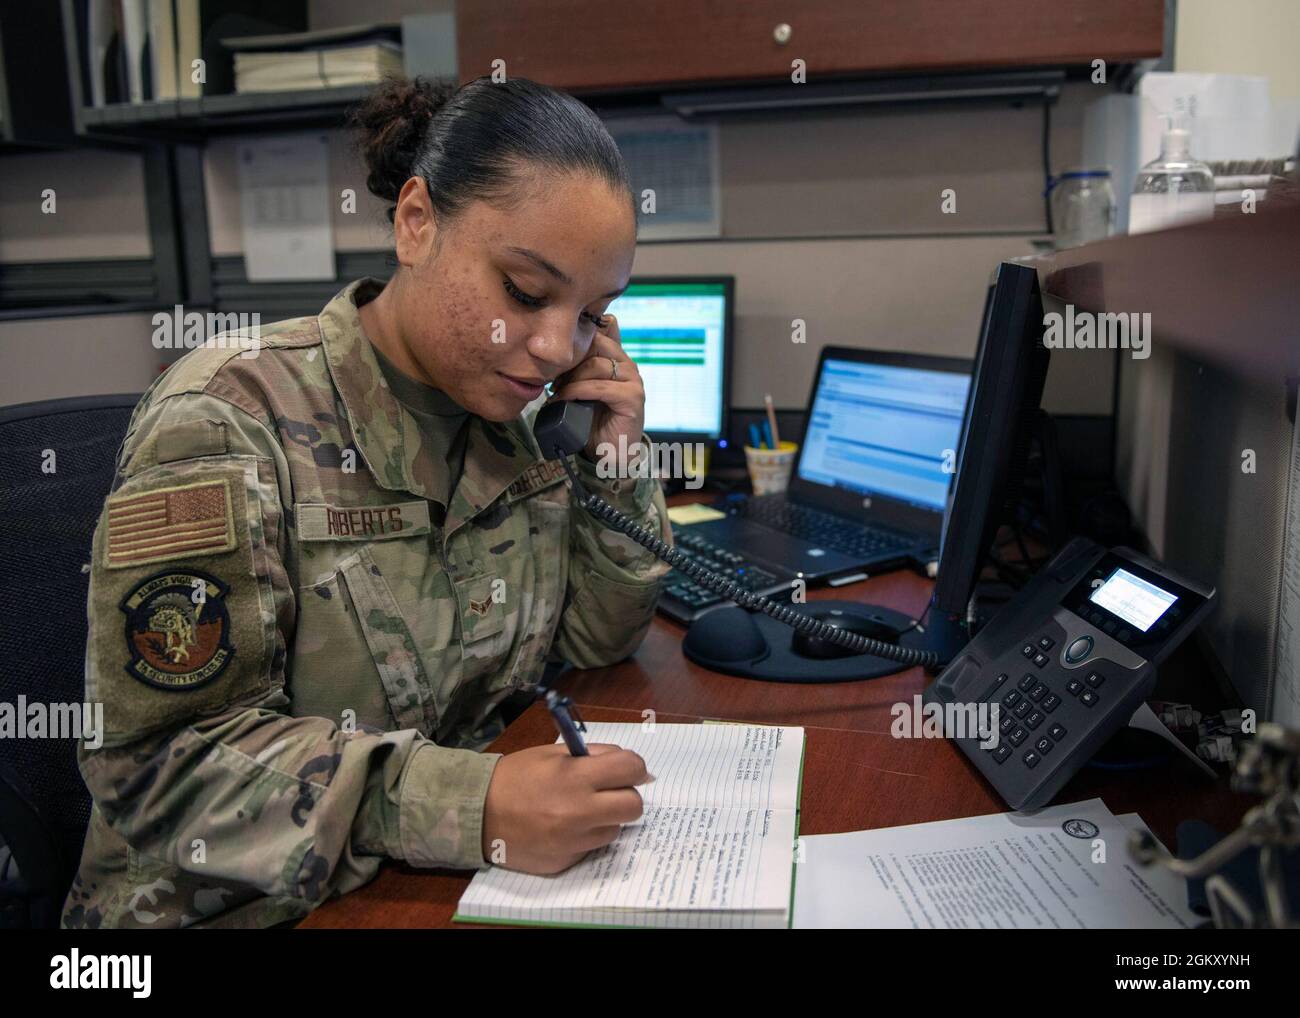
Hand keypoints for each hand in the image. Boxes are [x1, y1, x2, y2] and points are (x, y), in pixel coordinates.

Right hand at [480, 742, 650, 873]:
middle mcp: (579, 812)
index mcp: (576, 777)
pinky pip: (591, 848)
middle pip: (634, 806)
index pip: (631, 769)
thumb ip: (593, 756)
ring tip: (579, 810)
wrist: (477, 812)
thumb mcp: (553, 754)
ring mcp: (572, 841)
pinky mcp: (564, 862)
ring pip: (615, 830)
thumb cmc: (516, 776)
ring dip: (605, 819)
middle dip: (627, 796)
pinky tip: (562, 828)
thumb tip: (632, 766)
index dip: (634, 767)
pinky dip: (585, 837)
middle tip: (610, 792)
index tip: (626, 770)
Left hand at [549, 315, 644, 462]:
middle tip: (553, 377)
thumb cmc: (594, 421)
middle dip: (571, 360)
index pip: (596, 335)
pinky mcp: (632, 398)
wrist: (610, 452)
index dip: (574, 345)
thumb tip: (549, 356)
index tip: (555, 363)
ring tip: (556, 390)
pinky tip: (563, 399)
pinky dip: (577, 391)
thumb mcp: (581, 389)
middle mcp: (628, 365)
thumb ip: (575, 371)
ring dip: (571, 377)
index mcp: (617, 359)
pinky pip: (600, 387)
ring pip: (597, 365)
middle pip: (596, 345)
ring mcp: (634, 381)